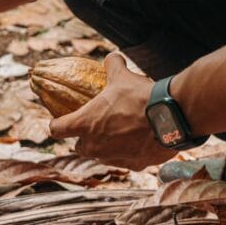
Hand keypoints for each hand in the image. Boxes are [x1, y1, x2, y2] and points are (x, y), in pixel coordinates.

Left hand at [49, 52, 173, 170]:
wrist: (168, 118)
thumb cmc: (140, 97)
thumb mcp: (123, 76)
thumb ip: (112, 65)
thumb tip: (112, 58)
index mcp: (85, 124)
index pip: (56, 129)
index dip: (57, 124)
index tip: (61, 120)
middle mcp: (95, 146)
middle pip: (79, 148)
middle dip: (83, 139)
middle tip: (94, 126)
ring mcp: (113, 158)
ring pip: (102, 156)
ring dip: (105, 147)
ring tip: (119, 132)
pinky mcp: (133, 166)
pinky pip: (125, 160)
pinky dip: (128, 152)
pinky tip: (139, 140)